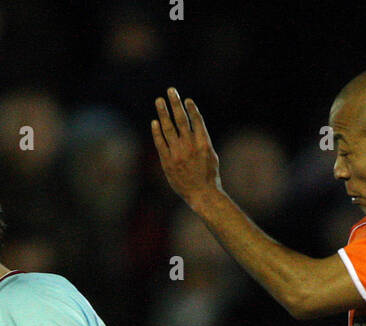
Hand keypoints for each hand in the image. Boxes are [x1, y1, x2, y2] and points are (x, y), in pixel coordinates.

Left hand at [151, 88, 220, 204]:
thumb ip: (202, 141)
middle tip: (171, 91)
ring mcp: (177, 153)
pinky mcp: (167, 162)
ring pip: (168, 128)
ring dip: (163, 112)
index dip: (191, 109)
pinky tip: (154, 122)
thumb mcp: (211, 156)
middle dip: (175, 103)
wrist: (202, 195)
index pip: (196, 120)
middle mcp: (190, 146)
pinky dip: (157, 132)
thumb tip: (196, 128)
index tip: (187, 100)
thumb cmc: (209, 176)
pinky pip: (160, 143)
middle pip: (180, 119)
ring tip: (159, 101)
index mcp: (203, 143)